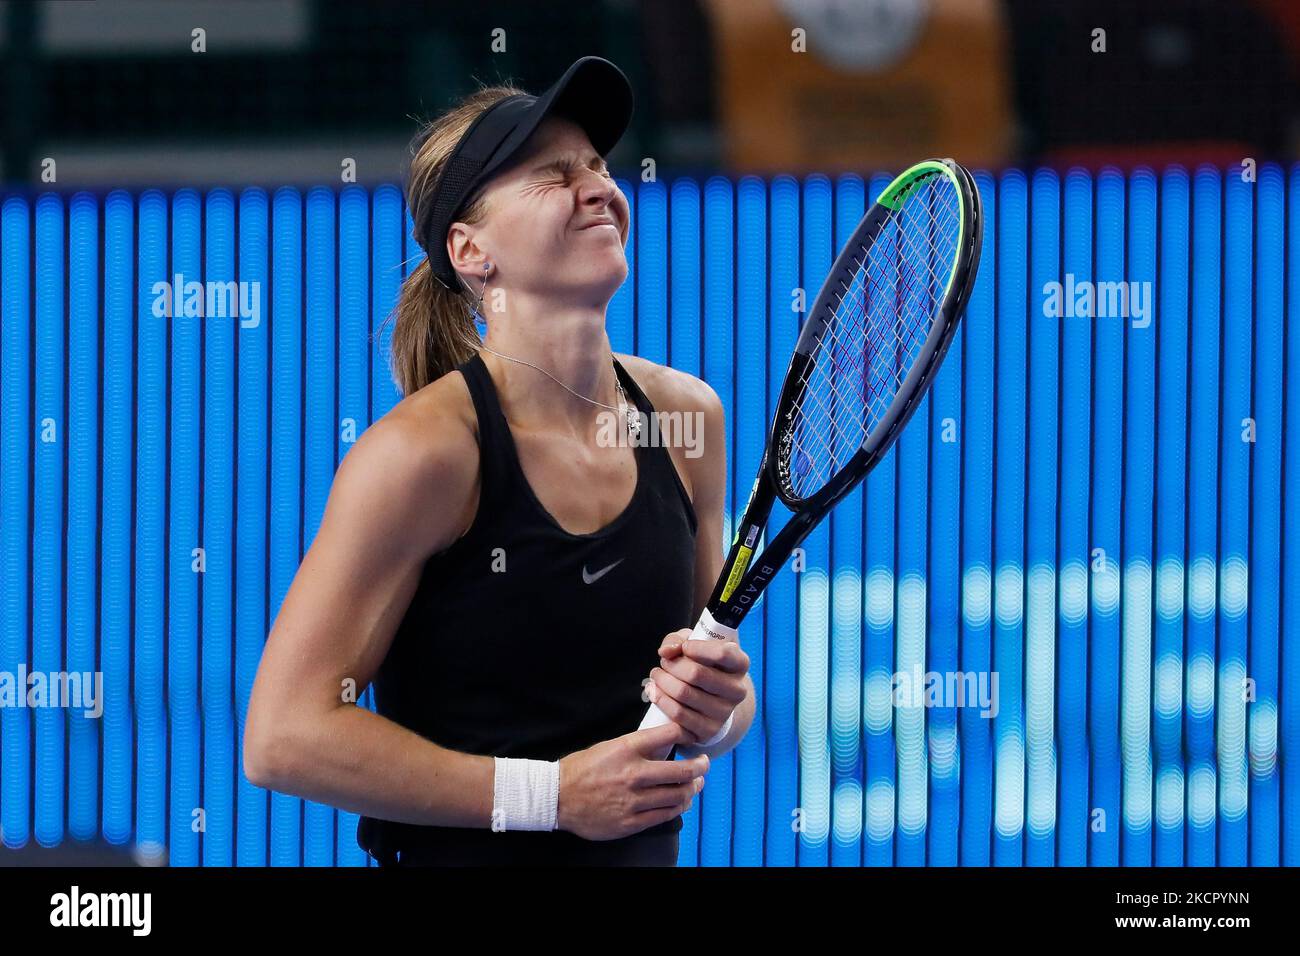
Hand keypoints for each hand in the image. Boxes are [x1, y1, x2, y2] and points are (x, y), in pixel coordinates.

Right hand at [556, 723, 709, 840]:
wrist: (557, 797)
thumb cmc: (582, 769)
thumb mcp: (609, 747)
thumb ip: (637, 747)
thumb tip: (664, 744)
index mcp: (627, 748)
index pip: (668, 735)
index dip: (686, 734)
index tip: (693, 737)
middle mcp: (634, 774)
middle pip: (682, 770)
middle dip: (700, 767)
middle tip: (704, 764)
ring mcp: (633, 800)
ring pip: (677, 795)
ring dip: (692, 789)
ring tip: (695, 784)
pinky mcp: (631, 822)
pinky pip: (664, 815)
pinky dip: (678, 807)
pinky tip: (681, 802)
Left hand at [646, 627, 749, 745]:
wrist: (711, 699)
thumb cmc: (702, 663)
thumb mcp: (694, 645)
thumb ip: (678, 640)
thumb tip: (666, 652)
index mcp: (740, 664)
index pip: (722, 653)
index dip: (696, 648)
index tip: (684, 647)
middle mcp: (737, 690)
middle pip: (696, 674)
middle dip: (672, 665)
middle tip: (664, 662)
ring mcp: (724, 712)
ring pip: (683, 693)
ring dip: (662, 681)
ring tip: (657, 675)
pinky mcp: (708, 730)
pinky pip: (677, 714)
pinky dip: (660, 699)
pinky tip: (654, 690)